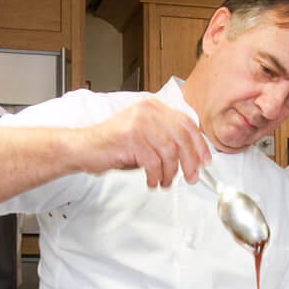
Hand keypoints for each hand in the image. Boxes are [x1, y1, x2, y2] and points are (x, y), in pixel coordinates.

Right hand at [87, 98, 210, 188]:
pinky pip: (153, 163)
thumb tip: (191, 156)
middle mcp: (147, 111)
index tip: (205, 160)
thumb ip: (165, 138)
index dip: (200, 144)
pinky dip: (156, 176)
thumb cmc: (112, 144)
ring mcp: (138, 123)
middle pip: (182, 137)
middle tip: (191, 178)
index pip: (186, 123)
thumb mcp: (143, 135)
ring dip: (171, 173)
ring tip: (165, 182)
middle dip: (190, 162)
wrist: (83, 147)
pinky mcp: (130, 138)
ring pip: (170, 152)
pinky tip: (152, 181)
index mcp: (153, 107)